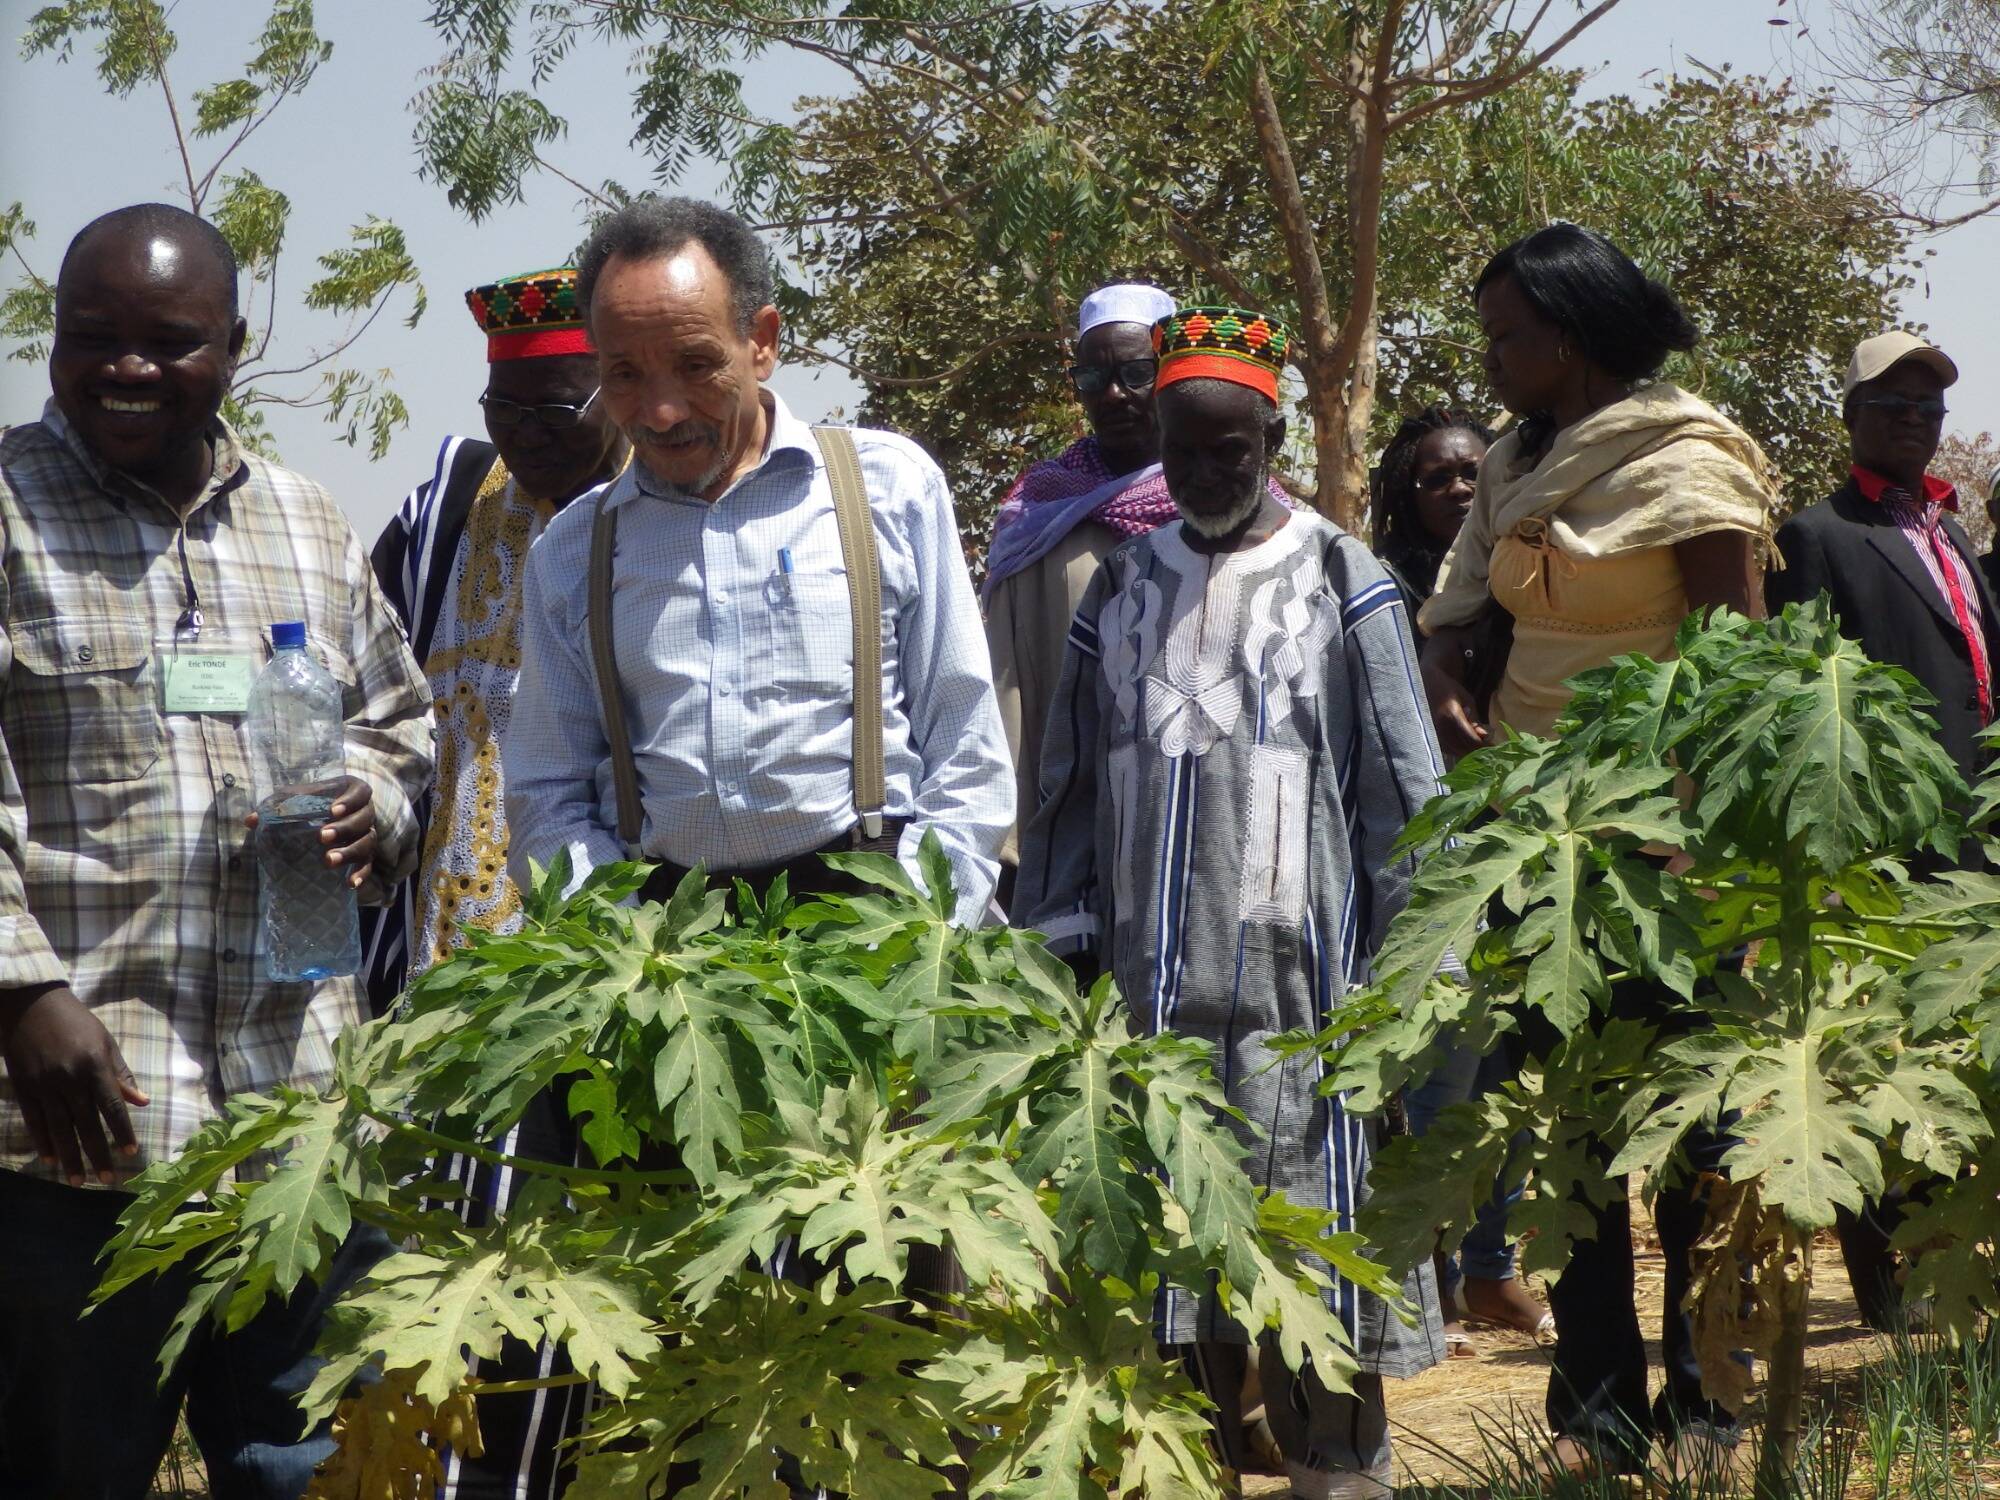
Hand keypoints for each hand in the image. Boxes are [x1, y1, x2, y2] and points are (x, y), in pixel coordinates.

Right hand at [0, 984, 147, 1183]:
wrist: (32, 1006)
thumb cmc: (77, 1024)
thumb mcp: (105, 1043)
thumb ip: (122, 1075)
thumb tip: (143, 1103)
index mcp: (94, 1066)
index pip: (112, 1106)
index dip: (122, 1131)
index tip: (132, 1152)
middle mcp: (69, 1079)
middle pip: (86, 1124)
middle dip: (98, 1153)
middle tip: (107, 1179)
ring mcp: (44, 1085)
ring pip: (59, 1129)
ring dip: (71, 1157)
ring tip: (78, 1180)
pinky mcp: (24, 1088)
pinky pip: (35, 1121)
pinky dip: (43, 1142)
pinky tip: (52, 1160)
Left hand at [244, 774, 375, 889]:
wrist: (320, 819)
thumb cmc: (307, 803)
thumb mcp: (292, 799)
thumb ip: (275, 806)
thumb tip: (251, 821)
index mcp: (351, 791)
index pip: (359, 792)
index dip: (349, 801)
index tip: (332, 810)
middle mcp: (365, 812)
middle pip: (364, 819)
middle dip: (344, 829)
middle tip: (321, 837)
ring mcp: (367, 834)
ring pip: (367, 843)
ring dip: (350, 852)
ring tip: (328, 860)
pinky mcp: (365, 855)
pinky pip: (368, 865)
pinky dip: (361, 874)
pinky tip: (349, 883)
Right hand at [1421, 654, 1489, 761]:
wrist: (1425, 685)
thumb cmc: (1449, 689)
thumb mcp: (1467, 699)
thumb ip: (1475, 718)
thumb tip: (1484, 735)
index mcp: (1452, 716)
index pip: (1471, 739)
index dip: (1485, 746)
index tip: (1496, 747)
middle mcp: (1441, 728)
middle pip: (1464, 749)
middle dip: (1478, 750)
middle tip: (1489, 747)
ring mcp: (1434, 734)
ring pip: (1456, 752)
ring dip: (1469, 751)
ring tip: (1477, 743)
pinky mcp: (1431, 737)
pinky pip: (1447, 750)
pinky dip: (1459, 750)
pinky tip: (1465, 743)